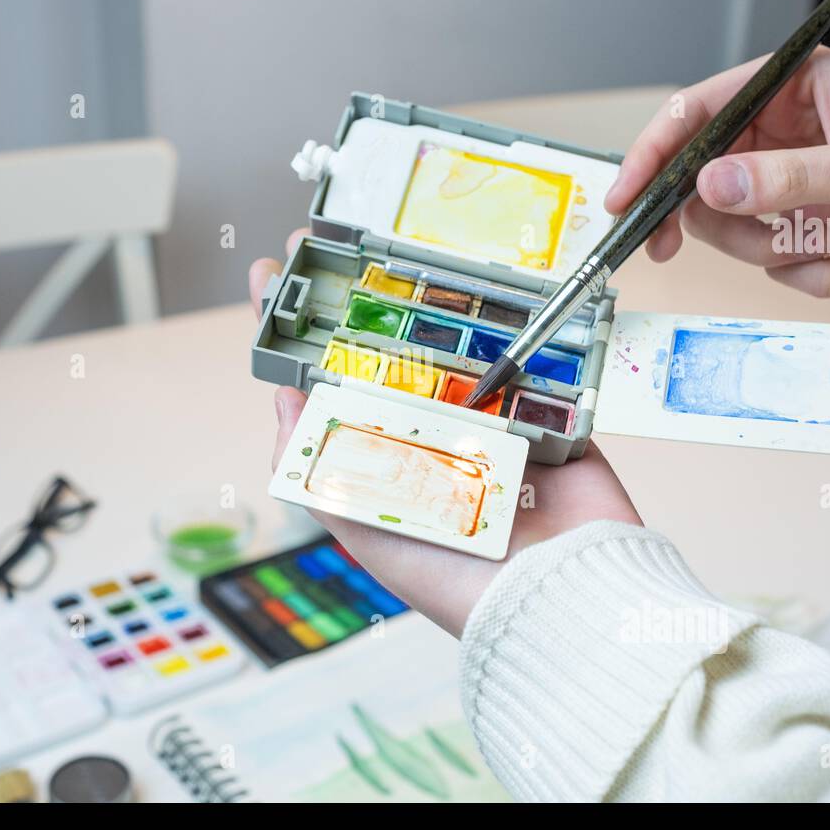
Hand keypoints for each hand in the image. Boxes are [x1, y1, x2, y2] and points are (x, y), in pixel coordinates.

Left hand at [249, 239, 640, 636]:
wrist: (558, 597)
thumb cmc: (455, 580)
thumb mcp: (365, 530)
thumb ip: (320, 468)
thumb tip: (281, 397)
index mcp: (387, 459)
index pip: (330, 383)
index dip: (298, 331)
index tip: (270, 276)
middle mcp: (435, 434)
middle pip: (388, 346)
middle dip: (353, 291)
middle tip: (323, 237)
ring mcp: (494, 420)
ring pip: (456, 341)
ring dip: (425, 288)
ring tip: (389, 233)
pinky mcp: (550, 412)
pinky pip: (531, 355)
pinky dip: (515, 318)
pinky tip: (484, 271)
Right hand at [607, 46, 829, 296]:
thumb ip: (786, 180)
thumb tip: (712, 187)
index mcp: (792, 87)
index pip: (697, 113)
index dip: (652, 155)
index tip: (626, 199)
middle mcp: (784, 132)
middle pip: (704, 183)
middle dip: (723, 225)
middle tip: (691, 250)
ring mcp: (795, 181)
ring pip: (738, 231)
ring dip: (784, 253)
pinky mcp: (811, 223)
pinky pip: (779, 262)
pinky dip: (817, 271)